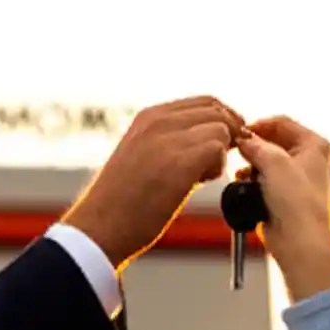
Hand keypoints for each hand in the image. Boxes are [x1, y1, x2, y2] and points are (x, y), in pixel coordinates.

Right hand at [63, 96, 244, 268]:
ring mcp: (167, 139)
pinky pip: (218, 148)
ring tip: (200, 176)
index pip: (205, 102)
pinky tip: (197, 183)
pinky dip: (217, 167)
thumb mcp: (142, 155)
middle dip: (230, 134)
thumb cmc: (122, 202)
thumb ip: (171, 141)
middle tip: (216, 162)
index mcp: (149, 116)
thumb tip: (212, 140)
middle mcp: (158, 120)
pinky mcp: (178, 162)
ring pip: (222, 127)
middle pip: (218, 110)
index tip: (224, 145)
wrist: (99, 228)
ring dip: (221, 152)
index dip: (224, 121)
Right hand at [236, 116, 329, 301]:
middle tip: (239, 151)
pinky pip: (265, 182)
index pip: (282, 123)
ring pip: (268, 163)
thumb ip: (255, 145)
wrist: (299, 241)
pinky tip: (246, 187)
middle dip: (255, 148)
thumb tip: (244, 139)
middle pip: (274, 142)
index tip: (240, 133)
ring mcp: (299, 180)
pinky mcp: (286, 197)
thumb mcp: (273, 162)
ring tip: (243, 173)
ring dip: (252, 167)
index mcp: (316, 145)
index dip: (259, 125)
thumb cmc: (299, 205)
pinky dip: (253, 183)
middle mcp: (311, 161)